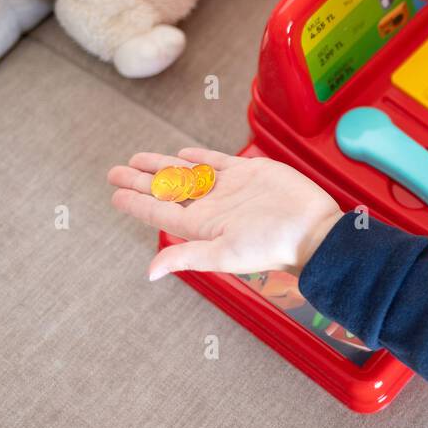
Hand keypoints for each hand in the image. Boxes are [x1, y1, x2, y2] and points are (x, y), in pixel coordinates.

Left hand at [107, 148, 342, 280]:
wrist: (312, 228)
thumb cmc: (272, 246)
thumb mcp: (224, 254)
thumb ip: (187, 257)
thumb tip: (150, 273)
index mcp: (201, 225)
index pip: (159, 212)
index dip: (136, 202)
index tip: (115, 193)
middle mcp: (211, 206)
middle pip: (167, 191)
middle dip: (140, 180)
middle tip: (115, 171)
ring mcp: (229, 188)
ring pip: (187, 173)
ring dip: (163, 166)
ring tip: (138, 159)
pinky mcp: (249, 172)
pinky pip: (217, 162)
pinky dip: (199, 157)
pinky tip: (184, 154)